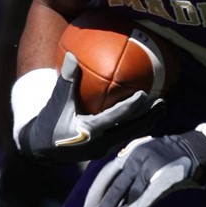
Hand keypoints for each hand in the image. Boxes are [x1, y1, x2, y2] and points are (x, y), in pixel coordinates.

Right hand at [19, 53, 159, 163]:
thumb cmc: (49, 123)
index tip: (145, 94)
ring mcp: (103, 149)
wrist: (41, 149)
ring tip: (161, 109)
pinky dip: (135, 125)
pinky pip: (124, 136)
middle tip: (164, 103)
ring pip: (130, 134)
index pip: (116, 118)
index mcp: (90, 132)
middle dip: (149, 117)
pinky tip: (144, 116)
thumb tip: (72, 55)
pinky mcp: (103, 150)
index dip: (132, 106)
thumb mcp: (56, 102)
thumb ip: (67, 80)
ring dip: (146, 122)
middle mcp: (100, 143)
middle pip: (131, 129)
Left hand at [83, 131, 205, 206]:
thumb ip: (131, 176)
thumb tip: (115, 203)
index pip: (106, 175)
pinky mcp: (165, 178)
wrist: (199, 150)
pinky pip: (146, 197)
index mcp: (130, 153)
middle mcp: (137, 157)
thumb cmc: (171, 161)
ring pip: (128, 194)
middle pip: (114, 186)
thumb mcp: (147, 162)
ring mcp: (152, 167)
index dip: (94, 195)